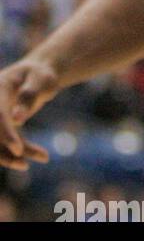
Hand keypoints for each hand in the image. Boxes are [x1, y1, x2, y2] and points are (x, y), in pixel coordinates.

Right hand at [0, 56, 58, 170]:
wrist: (38, 75)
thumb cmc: (41, 74)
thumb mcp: (41, 79)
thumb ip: (30, 95)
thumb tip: (17, 119)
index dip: (6, 134)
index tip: (19, 149)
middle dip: (4, 153)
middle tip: (24, 165)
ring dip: (13, 157)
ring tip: (42, 157)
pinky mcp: (3, 128)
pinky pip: (7, 144)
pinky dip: (24, 151)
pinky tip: (43, 156)